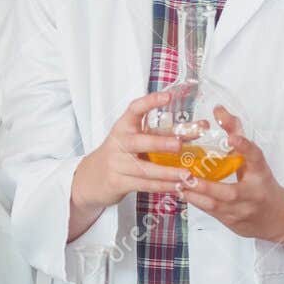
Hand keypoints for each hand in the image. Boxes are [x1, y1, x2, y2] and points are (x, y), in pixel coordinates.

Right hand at [70, 91, 193, 211]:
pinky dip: (162, 187)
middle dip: (160, 143)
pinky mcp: (118, 183)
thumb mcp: (131, 138)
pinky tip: (177, 186)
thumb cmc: (118, 154)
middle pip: (139, 142)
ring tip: (186, 174)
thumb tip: (193, 129)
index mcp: (123, 127)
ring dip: (167, 172)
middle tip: (179, 144)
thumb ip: (156, 133)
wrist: (90, 177)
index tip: (168, 97)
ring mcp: (117, 164)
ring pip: (144, 169)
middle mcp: (119, 143)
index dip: (150, 102)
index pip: (135, 109)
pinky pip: (144, 185)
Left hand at [179, 107, 283, 244]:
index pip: (255, 157)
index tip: (232, 137)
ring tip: (178, 183)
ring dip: (195, 195)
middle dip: (207, 185)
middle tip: (187, 175)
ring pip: (216, 206)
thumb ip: (237, 137)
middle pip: (230, 191)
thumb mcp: (254, 161)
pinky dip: (196, 202)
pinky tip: (182, 192)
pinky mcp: (231, 221)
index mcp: (261, 173)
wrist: (274, 218)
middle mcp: (252, 193)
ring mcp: (241, 210)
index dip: (244, 146)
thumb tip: (219, 110)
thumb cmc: (261, 184)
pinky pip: (211, 212)